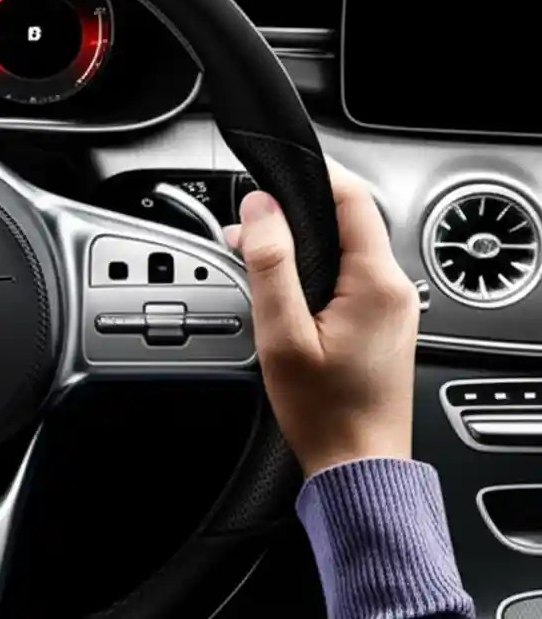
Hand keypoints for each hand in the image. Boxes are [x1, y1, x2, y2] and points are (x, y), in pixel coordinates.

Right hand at [224, 162, 418, 476]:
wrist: (357, 467)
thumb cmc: (325, 413)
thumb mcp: (284, 336)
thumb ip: (271, 266)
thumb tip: (258, 209)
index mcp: (377, 281)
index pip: (351, 197)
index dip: (310, 174)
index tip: (271, 172)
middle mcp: (394, 288)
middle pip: (346, 221)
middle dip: (293, 213)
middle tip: (245, 226)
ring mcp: (392, 306)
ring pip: (344, 250)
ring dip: (299, 245)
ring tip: (253, 259)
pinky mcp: (382, 323)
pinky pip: (348, 278)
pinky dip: (313, 272)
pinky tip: (282, 291)